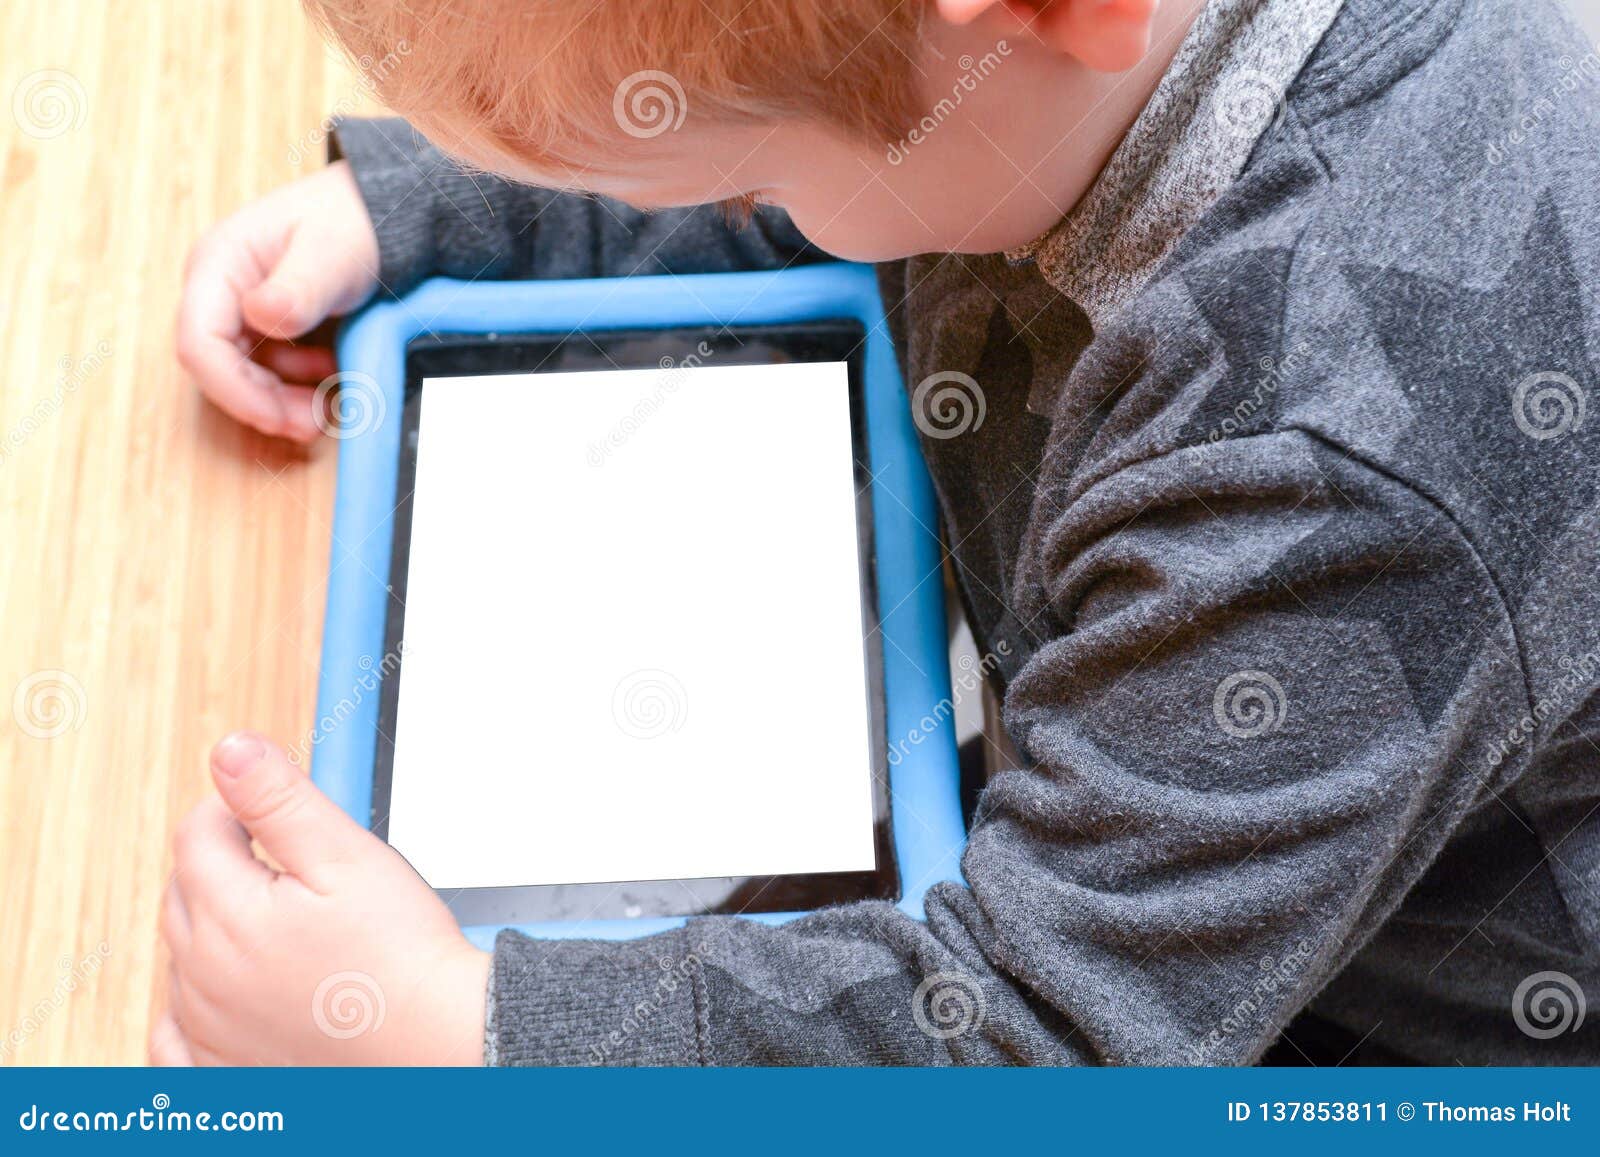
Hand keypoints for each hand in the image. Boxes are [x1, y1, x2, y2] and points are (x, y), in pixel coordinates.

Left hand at [151, 732, 488, 1065]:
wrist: (434, 1044)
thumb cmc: (401, 956)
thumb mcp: (346, 855)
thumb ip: (279, 798)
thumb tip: (230, 751)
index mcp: (229, 917)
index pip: (197, 835)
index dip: (235, 808)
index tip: (272, 813)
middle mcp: (204, 977)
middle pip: (183, 890)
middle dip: (223, 862)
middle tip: (287, 864)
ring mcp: (209, 1029)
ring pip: (182, 954)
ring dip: (214, 924)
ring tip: (282, 920)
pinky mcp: (222, 1070)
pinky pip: (174, 1034)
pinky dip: (190, 1005)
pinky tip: (229, 991)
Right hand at [175, 161, 380, 442]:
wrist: (380, 213)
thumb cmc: (353, 221)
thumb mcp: (332, 252)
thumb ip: (299, 287)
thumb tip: (261, 316)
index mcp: (219, 265)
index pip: (199, 343)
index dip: (233, 391)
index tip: (276, 418)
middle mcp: (220, 289)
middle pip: (219, 367)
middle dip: (263, 404)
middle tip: (312, 423)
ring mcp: (241, 307)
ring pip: (245, 375)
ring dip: (283, 398)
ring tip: (329, 398)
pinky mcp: (266, 324)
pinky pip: (269, 369)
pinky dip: (297, 383)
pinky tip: (331, 373)